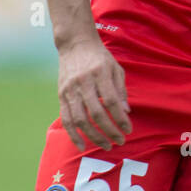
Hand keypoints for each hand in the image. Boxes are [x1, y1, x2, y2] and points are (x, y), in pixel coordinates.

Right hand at [57, 36, 131, 151]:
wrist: (75, 44)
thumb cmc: (100, 57)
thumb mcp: (115, 68)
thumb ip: (121, 90)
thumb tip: (126, 112)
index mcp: (100, 73)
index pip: (111, 101)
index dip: (120, 118)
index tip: (128, 129)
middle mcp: (84, 82)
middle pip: (96, 113)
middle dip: (109, 130)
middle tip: (120, 141)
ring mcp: (70, 89)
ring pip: (80, 119)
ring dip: (93, 136)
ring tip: (106, 145)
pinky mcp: (61, 95)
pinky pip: (66, 119)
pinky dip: (73, 134)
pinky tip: (82, 146)